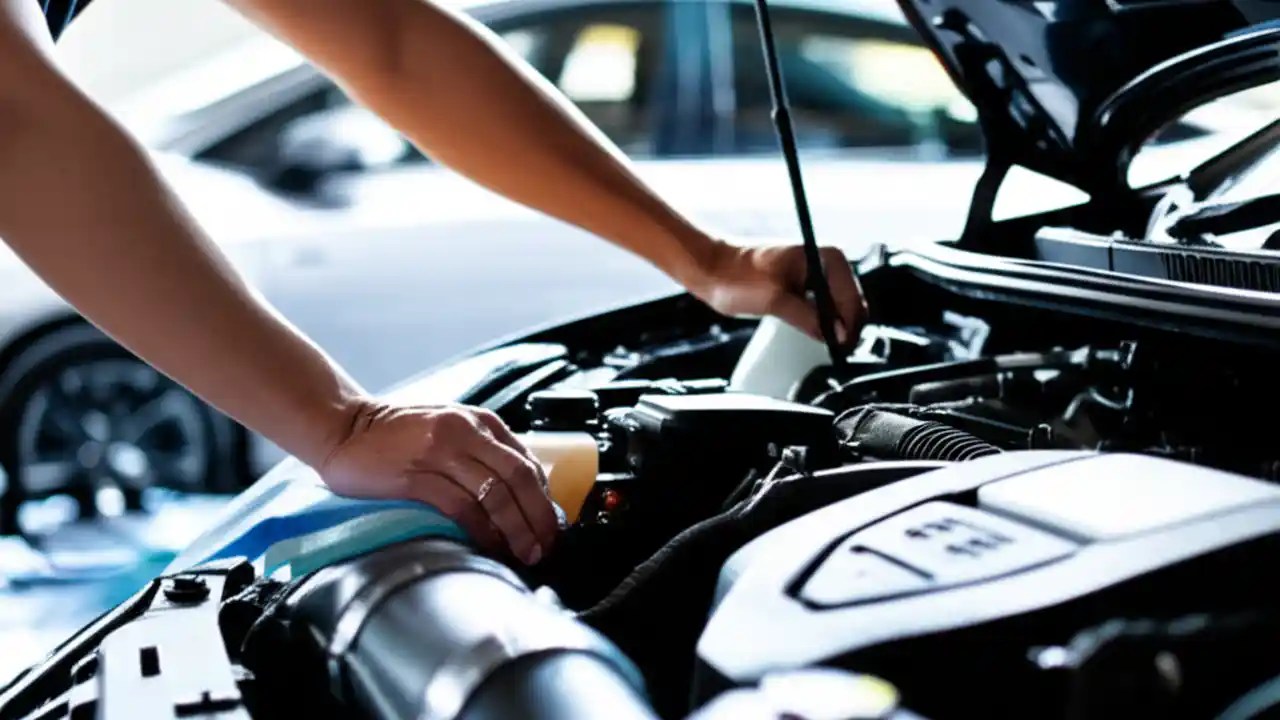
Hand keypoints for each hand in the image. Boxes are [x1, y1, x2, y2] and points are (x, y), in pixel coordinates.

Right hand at [318, 400, 558, 563]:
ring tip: (524, 553)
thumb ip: (484, 453)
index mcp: (480, 422)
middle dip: (538, 519)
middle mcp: (465, 431)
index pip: (527, 463)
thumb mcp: (452, 429)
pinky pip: (461, 508)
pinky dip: (481, 532)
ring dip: (515, 530)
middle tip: (545, 548)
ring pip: (494, 495)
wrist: (345, 427)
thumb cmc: (399, 435)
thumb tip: (523, 496)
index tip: (551, 528)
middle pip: (519, 479)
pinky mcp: (415, 475)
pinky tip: (489, 548)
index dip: (545, 500)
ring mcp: (440, 452)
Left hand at [690, 240, 867, 343]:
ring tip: (830, 347)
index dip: (850, 326)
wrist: (713, 270)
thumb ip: (810, 317)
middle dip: (847, 328)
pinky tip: (820, 336)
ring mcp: (818, 275)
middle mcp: (828, 263)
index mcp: (827, 257)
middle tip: (836, 352)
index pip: (852, 297)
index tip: (841, 349)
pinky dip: (826, 323)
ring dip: (838, 327)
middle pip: (852, 303)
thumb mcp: (775, 300)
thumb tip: (839, 336)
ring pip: (841, 309)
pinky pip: (826, 309)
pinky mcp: (807, 287)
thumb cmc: (738, 277)